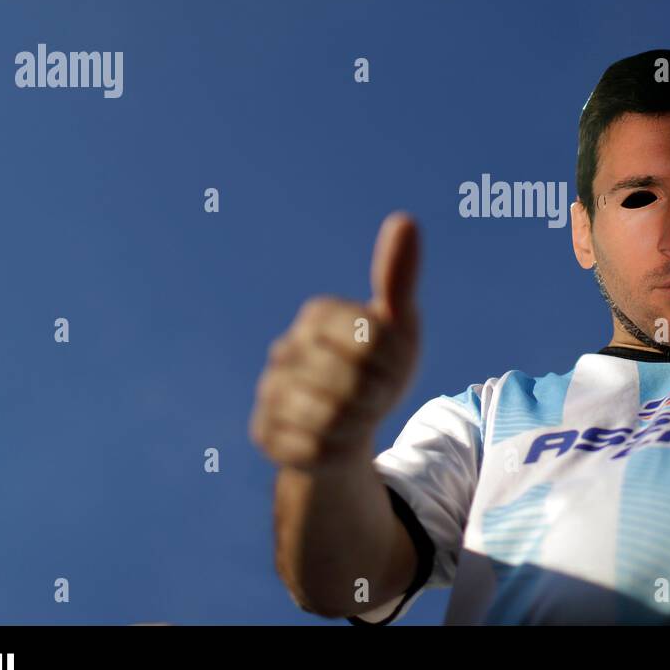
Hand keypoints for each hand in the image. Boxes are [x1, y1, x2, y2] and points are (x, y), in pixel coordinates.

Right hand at [250, 212, 421, 470]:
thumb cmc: (377, 372)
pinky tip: (331, 442)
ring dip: (357, 425)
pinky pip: (312, 448)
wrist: (349, 430)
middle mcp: (285, 348)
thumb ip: (398, 278)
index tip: (390, 365)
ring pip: (330, 416)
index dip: (394, 361)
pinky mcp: (263, 434)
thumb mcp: (398, 328)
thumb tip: (406, 219)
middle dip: (377, 396)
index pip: (374, 337)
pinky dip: (334, 450)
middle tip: (373, 396)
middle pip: (353, 379)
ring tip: (353, 418)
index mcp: (318, 315)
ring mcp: (269, 391)